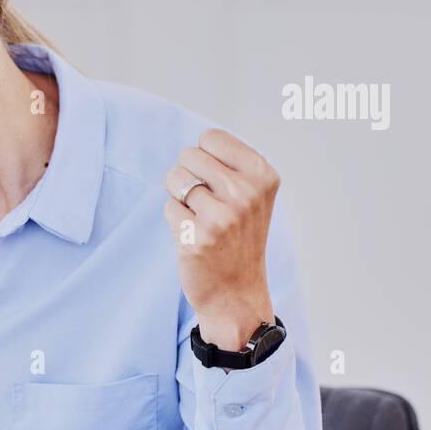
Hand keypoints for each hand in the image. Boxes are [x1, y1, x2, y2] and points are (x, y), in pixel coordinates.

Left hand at [163, 129, 278, 354]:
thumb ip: (230, 165)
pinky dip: (175, 221)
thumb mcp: (252, 195)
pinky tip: (194, 237)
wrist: (236, 292)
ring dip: (178, 197)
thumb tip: (198, 142)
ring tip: (199, 218)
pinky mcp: (197, 236)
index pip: (211, 137)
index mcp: (262, 175)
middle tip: (205, 204)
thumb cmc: (238, 237)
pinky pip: (168, 207)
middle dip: (188, 176)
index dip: (204, 157)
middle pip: (188, 155)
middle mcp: (246, 193)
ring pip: (174, 179)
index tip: (217, 181)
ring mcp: (222, 216)